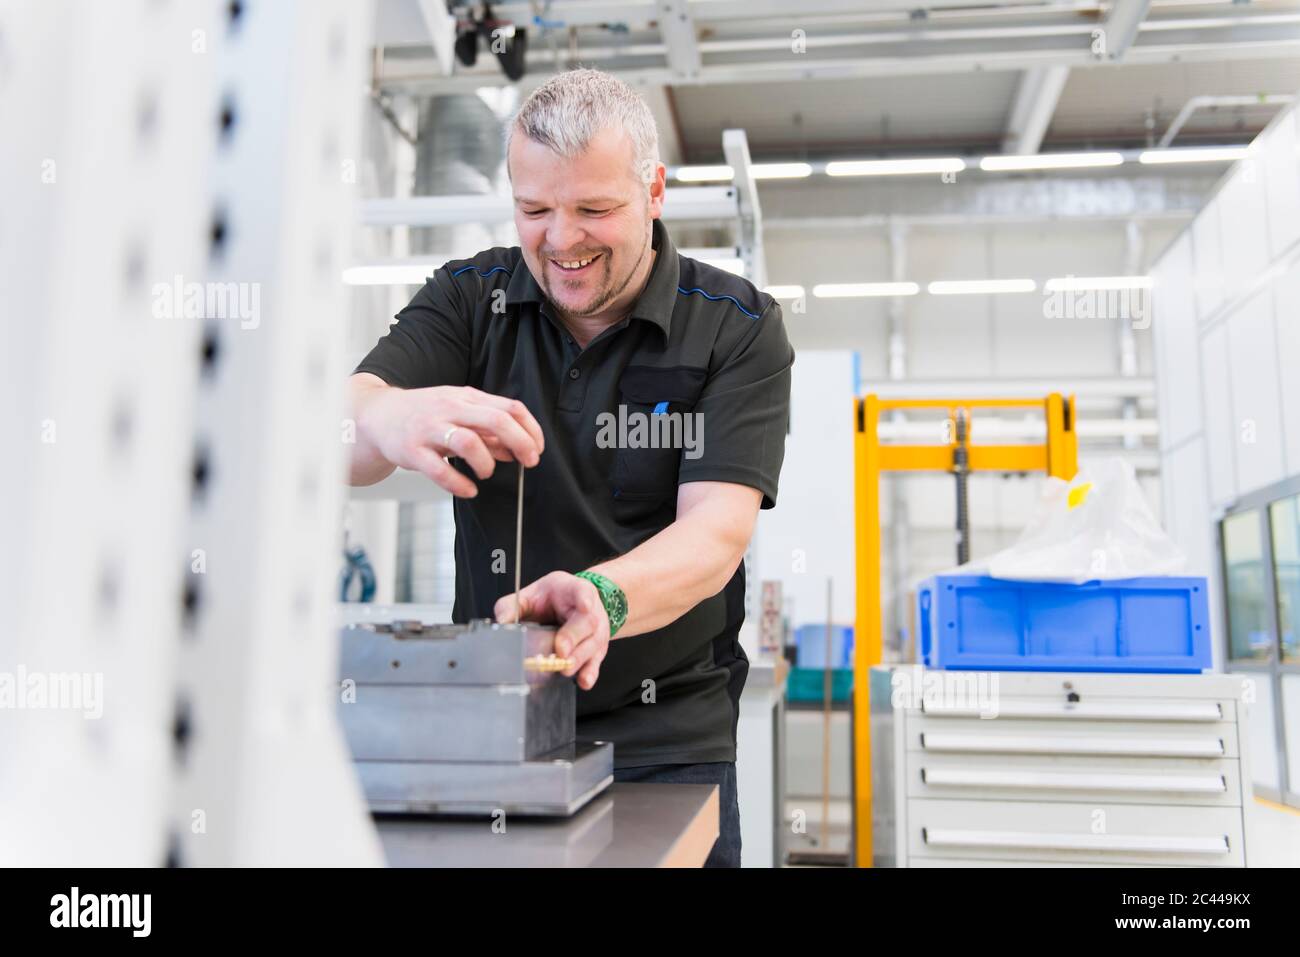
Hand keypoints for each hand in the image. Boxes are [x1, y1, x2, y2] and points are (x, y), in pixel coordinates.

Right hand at [356, 383, 543, 496]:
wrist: (378, 415)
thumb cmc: (425, 414)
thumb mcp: (460, 414)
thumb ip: (488, 432)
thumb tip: (517, 449)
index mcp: (467, 398)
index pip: (510, 408)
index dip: (531, 430)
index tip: (537, 449)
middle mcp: (450, 409)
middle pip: (496, 421)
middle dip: (521, 443)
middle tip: (529, 463)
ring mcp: (430, 429)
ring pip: (468, 442)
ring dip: (486, 463)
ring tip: (486, 473)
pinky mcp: (412, 451)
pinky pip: (439, 470)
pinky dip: (459, 484)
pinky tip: (469, 490)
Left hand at [494, 571, 610, 690]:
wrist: (575, 603)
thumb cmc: (553, 598)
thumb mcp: (532, 594)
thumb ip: (512, 605)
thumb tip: (501, 623)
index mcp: (574, 590)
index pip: (582, 590)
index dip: (584, 598)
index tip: (584, 605)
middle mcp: (591, 611)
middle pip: (588, 623)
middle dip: (574, 637)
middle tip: (561, 651)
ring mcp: (597, 631)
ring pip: (593, 645)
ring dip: (579, 659)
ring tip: (564, 668)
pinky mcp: (596, 650)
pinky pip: (596, 662)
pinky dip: (589, 673)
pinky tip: (583, 681)